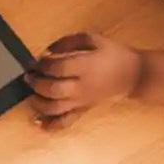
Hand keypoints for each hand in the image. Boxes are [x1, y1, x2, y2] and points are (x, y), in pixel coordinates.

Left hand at [24, 33, 141, 128]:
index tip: (35, 61)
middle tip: (29, 76)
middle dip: (36, 83)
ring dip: (38, 103)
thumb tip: (47, 51)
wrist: (134, 74)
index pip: (57, 68)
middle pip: (53, 90)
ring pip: (56, 108)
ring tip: (30, 95)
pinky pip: (67, 121)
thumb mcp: (93, 39)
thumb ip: (68, 42)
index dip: (42, 65)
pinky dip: (52, 124)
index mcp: (85, 66)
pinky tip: (39, 123)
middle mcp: (82, 86)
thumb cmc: (112, 54)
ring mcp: (82, 100)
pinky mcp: (84, 109)